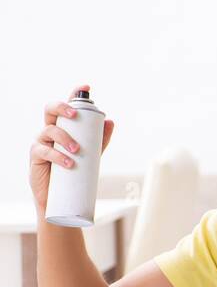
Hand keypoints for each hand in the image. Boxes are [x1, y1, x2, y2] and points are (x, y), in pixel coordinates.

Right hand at [30, 86, 114, 217]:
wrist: (60, 199)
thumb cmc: (74, 173)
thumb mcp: (90, 156)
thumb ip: (99, 141)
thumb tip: (111, 122)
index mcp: (63, 127)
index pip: (67, 106)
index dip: (74, 94)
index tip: (86, 87)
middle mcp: (50, 130)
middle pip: (50, 109)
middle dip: (62, 107)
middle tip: (75, 115)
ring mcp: (41, 142)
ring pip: (49, 130)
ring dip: (64, 138)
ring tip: (77, 151)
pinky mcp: (35, 156)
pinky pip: (44, 151)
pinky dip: (58, 156)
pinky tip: (69, 163)